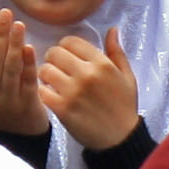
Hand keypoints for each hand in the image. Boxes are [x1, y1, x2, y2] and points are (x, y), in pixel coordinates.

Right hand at [0, 11, 46, 137]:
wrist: (23, 138)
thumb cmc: (4, 109)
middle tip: (5, 15)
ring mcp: (9, 103)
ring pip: (9, 69)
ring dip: (13, 44)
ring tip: (18, 25)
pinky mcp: (28, 106)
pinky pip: (27, 81)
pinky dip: (27, 63)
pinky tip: (28, 47)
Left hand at [36, 28, 139, 150]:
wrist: (120, 139)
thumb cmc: (123, 106)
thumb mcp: (127, 77)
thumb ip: (116, 52)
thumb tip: (112, 29)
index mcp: (102, 64)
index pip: (71, 42)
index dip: (65, 47)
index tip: (67, 57)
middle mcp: (86, 75)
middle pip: (54, 53)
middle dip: (53, 59)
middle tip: (57, 69)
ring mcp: (73, 92)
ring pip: (44, 70)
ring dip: (46, 76)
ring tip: (53, 82)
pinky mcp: (62, 108)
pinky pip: (42, 90)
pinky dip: (43, 92)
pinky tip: (51, 96)